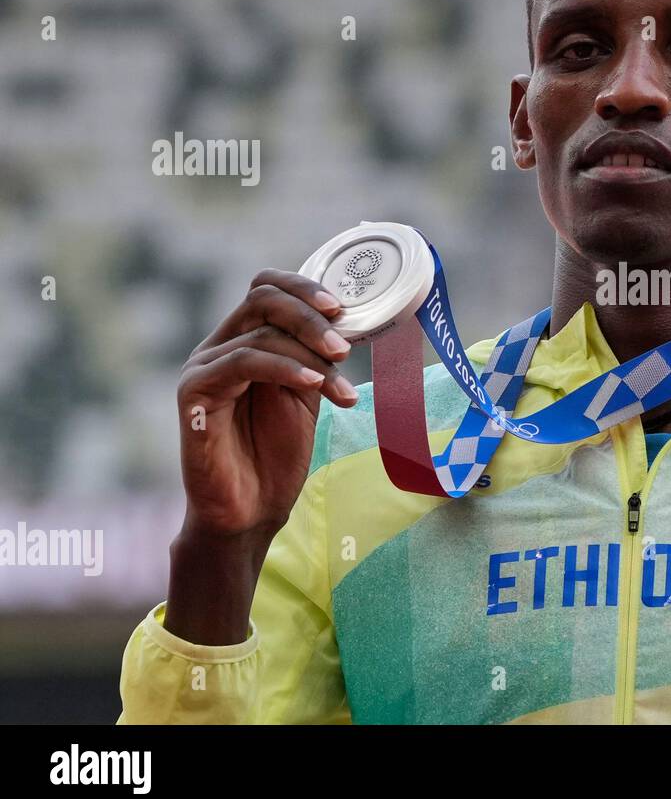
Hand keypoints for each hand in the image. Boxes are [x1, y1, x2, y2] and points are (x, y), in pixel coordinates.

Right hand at [164, 268, 355, 644]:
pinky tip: (314, 385)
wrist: (250, 510)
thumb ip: (317, 357)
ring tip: (339, 387)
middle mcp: (219, 346)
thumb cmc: (276, 454)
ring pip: (261, 332)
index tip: (343, 309)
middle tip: (344, 347)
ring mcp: (203, 368)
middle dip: (311, 316)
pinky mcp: (194, 393)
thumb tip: (348, 322)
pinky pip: (243, 362)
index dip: (305, 288)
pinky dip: (285, 368)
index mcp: (244, 340)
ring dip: (310, 355)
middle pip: (263, 298)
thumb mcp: (307, 394)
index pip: (267, 287)